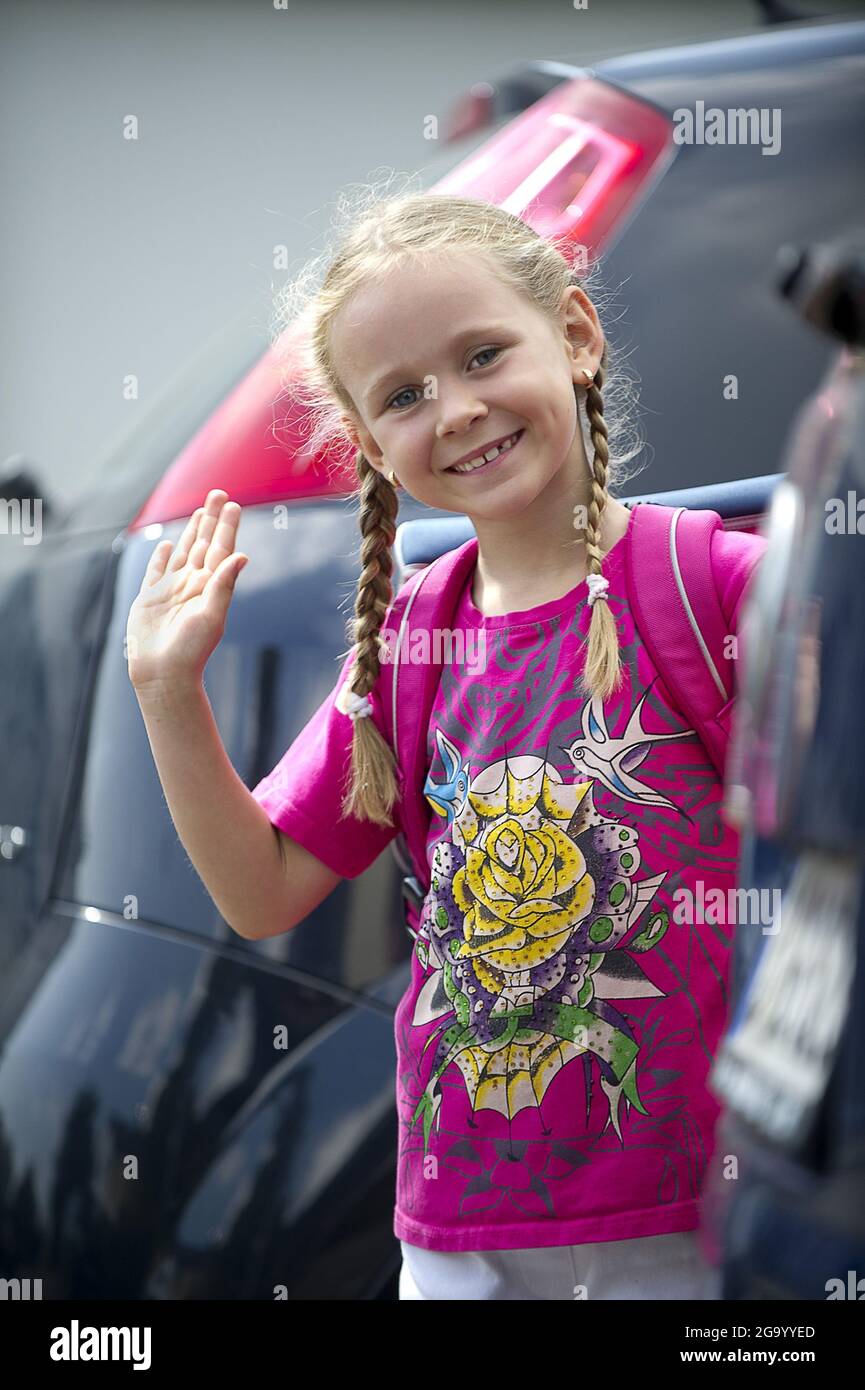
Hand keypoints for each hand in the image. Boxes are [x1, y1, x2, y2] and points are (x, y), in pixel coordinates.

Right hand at [126, 489, 248, 691]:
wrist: (164, 673)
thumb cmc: (191, 650)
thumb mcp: (212, 616)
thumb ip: (224, 584)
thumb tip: (242, 556)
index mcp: (210, 586)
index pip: (221, 548)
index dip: (226, 526)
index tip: (233, 504)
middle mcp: (193, 584)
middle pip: (204, 543)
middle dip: (211, 518)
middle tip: (219, 492)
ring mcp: (171, 589)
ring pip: (184, 552)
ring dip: (192, 531)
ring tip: (200, 511)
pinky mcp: (150, 597)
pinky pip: (157, 570)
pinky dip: (163, 556)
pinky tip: (169, 544)